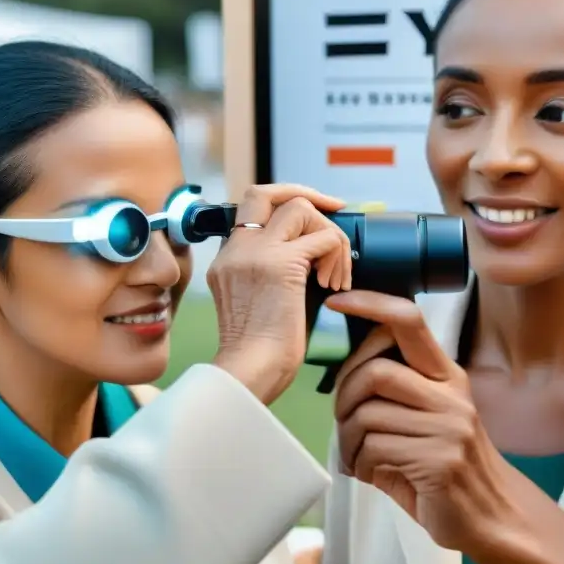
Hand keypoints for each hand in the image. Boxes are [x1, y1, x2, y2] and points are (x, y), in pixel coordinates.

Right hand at [208, 184, 351, 403]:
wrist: (250, 371)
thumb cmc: (257, 355)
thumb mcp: (254, 306)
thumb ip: (270, 279)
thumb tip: (310, 262)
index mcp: (226, 260)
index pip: (251, 210)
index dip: (285, 205)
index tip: (314, 219)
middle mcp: (235, 250)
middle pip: (267, 193)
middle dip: (306, 195)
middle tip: (335, 212)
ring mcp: (256, 253)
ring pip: (300, 209)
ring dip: (330, 235)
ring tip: (335, 273)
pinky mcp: (281, 264)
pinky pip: (323, 238)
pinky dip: (338, 255)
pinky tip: (334, 284)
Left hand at [329, 291, 563, 563]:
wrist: (491, 518)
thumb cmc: (444, 467)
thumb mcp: (426, 419)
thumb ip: (394, 393)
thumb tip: (342, 373)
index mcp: (444, 375)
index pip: (409, 321)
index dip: (370, 304)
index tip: (336, 302)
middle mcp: (450, 394)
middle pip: (375, 372)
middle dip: (343, 398)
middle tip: (342, 422)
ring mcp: (449, 427)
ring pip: (368, 415)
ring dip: (348, 440)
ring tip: (357, 456)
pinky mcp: (440, 461)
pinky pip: (375, 449)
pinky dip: (359, 463)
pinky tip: (369, 473)